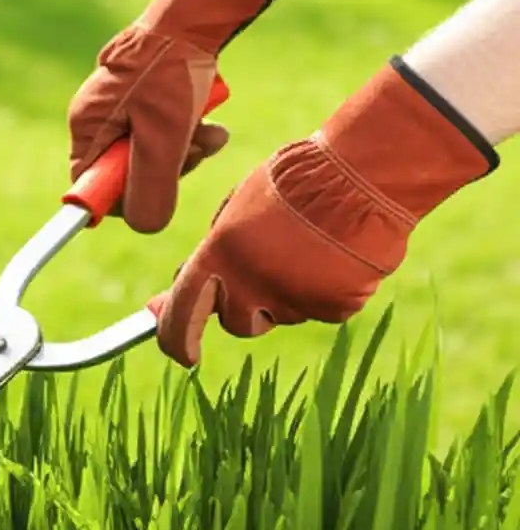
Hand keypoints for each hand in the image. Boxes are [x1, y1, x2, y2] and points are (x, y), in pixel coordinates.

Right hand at [69, 0, 275, 233]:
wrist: (194, 17)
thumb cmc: (172, 72)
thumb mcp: (164, 137)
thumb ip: (151, 186)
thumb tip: (145, 226)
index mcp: (88, 126)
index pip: (92, 186)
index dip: (124, 198)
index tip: (157, 191)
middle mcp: (97, 118)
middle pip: (126, 173)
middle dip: (167, 169)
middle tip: (195, 150)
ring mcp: (120, 109)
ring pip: (150, 154)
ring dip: (185, 152)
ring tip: (211, 133)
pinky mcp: (144, 100)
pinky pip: (162, 133)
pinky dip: (187, 134)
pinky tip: (209, 123)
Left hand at [148, 57, 499, 366]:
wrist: (360, 173)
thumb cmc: (291, 183)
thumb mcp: (235, 211)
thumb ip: (207, 259)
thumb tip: (169, 298)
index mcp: (218, 255)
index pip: (182, 313)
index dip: (176, 339)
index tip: (183, 356)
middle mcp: (250, 284)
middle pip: (237, 323)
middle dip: (245, 307)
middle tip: (268, 268)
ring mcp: (293, 299)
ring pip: (281, 315)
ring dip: (286, 294)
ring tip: (308, 248)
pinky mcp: (334, 307)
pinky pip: (320, 310)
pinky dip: (323, 292)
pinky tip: (333, 257)